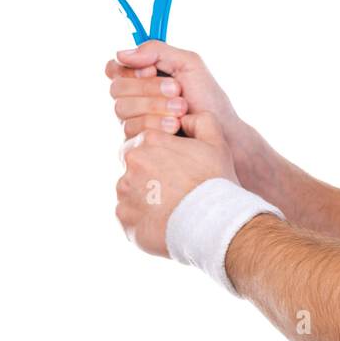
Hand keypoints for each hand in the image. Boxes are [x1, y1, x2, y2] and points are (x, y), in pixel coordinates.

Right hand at [105, 41, 267, 177]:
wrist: (223, 132)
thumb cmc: (208, 98)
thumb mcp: (188, 64)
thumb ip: (157, 51)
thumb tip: (121, 53)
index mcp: (143, 77)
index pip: (115, 68)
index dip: (130, 69)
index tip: (153, 70)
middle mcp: (134, 99)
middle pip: (117, 88)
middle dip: (149, 88)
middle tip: (177, 90)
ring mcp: (134, 121)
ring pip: (121, 109)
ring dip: (155, 106)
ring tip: (182, 109)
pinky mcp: (138, 142)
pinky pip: (130, 130)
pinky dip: (155, 124)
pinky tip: (175, 127)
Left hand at [115, 111, 237, 257]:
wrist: (212, 222)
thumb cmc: (215, 181)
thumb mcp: (216, 141)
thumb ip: (200, 121)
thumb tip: (184, 118)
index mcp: (150, 140)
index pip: (147, 142)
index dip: (164, 155)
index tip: (179, 169)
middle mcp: (132, 162)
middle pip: (136, 165)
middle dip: (151, 173)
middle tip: (176, 187)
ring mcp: (124, 190)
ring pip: (131, 190)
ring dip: (146, 196)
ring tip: (172, 207)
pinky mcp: (123, 217)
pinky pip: (129, 214)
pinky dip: (142, 217)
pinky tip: (164, 221)